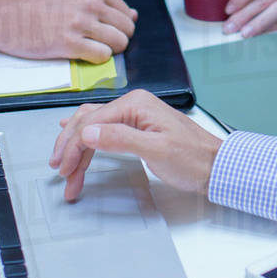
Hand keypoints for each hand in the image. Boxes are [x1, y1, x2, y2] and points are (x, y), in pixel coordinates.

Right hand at [0, 0, 137, 63]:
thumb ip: (105, 3)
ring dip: (109, 50)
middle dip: (118, 40)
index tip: (104, 31)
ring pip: (119, 44)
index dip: (119, 26)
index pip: (127, 13)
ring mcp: (80, 23)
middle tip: (98, 42)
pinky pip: (102, 56)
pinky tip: (82, 53)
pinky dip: (96, 59)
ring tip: (90, 47)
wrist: (8, 17)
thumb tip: (134, 15)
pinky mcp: (70, 43)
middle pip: (127, 30)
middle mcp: (90, 3)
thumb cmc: (42, 7)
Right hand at [49, 90, 222, 200]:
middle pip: (88, 122)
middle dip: (70, 148)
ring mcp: (134, 115)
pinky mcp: (137, 128)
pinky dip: (87, 141)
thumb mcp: (156, 150)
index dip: (73, 146)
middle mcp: (132, 105)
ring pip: (93, 127)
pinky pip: (104, 130)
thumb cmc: (192, 158)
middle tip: (61, 172)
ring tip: (68, 171)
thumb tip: (87, 132)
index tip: (64, 169)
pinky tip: (75, 139)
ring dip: (77, 149)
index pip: (91, 122)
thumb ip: (121, 139)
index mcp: (135, 104)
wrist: (215, 166)